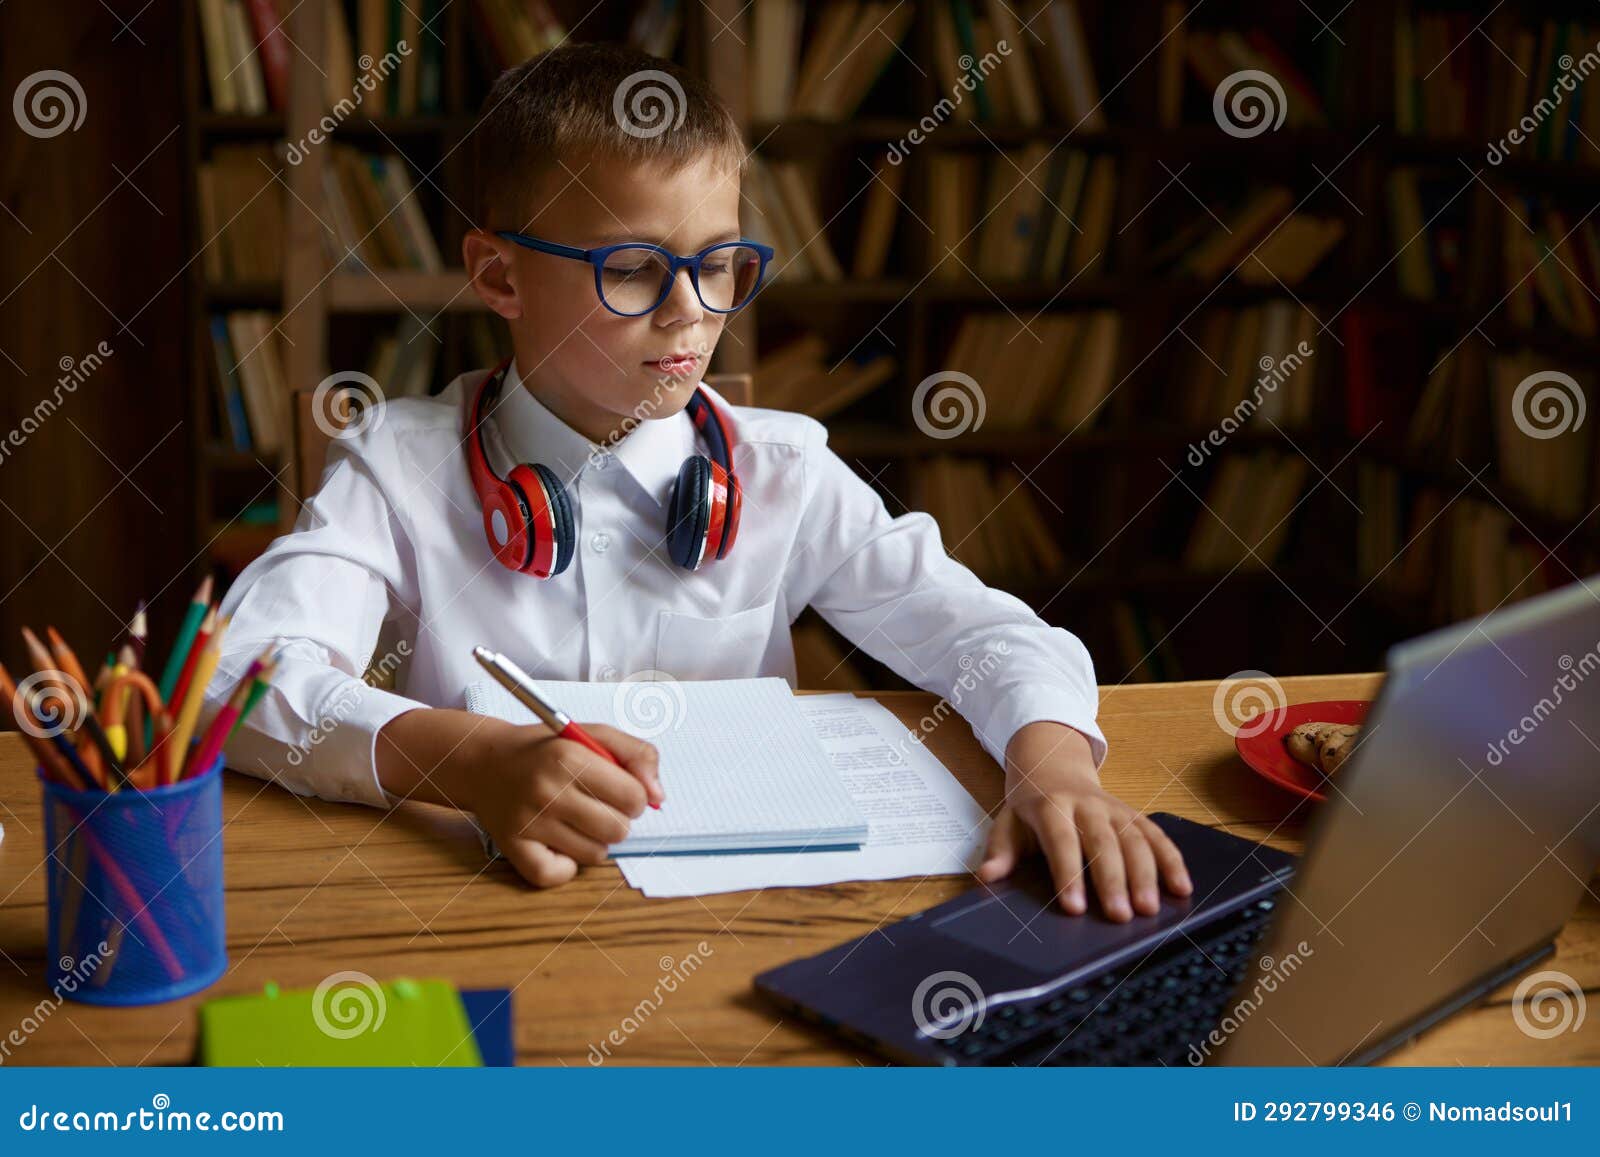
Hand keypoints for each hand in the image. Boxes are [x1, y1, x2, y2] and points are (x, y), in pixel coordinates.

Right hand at [469, 722, 661, 886]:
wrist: (484, 762)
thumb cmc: (546, 749)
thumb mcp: (594, 734)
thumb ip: (637, 755)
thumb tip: (658, 797)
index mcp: (569, 757)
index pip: (633, 797)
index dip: (635, 795)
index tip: (620, 790)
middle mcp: (548, 790)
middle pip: (618, 830)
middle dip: (617, 819)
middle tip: (597, 806)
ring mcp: (529, 822)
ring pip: (595, 854)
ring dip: (594, 841)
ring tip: (577, 821)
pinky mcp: (514, 847)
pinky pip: (559, 875)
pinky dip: (566, 865)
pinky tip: (560, 843)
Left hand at [977, 721, 1190, 920]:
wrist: (1053, 768)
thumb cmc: (1031, 807)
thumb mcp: (1008, 823)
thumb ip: (1001, 851)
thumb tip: (987, 877)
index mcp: (1051, 806)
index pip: (1061, 841)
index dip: (1068, 874)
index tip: (1074, 908)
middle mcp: (1087, 805)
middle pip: (1103, 843)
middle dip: (1112, 880)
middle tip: (1120, 916)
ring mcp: (1115, 809)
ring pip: (1135, 839)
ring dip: (1146, 875)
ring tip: (1150, 909)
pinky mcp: (1135, 815)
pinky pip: (1157, 836)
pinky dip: (1172, 861)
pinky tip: (1182, 888)